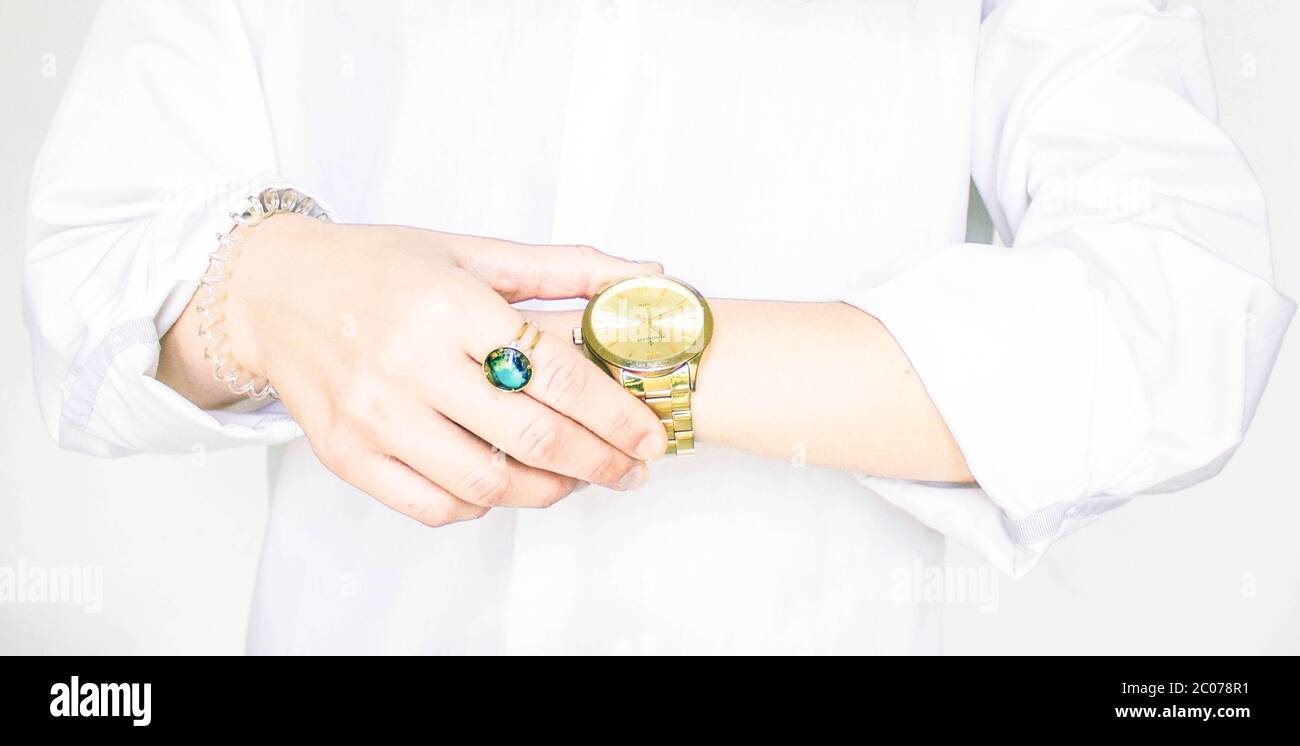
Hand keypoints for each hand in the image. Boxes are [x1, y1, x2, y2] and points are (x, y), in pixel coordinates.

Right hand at [211, 214, 666, 525]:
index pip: (555, 373)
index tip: (650, 434)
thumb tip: (647, 278)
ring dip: (548, 492)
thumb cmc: (380, 267)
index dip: (615, 414)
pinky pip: (433, 506)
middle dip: (600, 463)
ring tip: (577, 479)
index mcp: (450, 305)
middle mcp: (409, 363)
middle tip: (633, 470)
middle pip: (531, 437)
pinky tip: (505, 484)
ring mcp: (374, 415)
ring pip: (486, 484)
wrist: (274, 290)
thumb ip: (565, 267)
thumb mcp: (474, 251)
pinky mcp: (346, 455)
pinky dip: (482, 506)